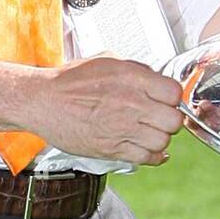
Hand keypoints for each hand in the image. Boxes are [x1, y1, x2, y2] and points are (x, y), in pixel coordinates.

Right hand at [28, 55, 184, 165]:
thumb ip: (136, 70)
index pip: (174, 93)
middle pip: (173, 121)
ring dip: (160, 137)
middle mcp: (131, 104)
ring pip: (162, 142)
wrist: (44, 101)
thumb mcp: (108, 60)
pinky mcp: (112, 149)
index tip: (167, 99)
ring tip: (151, 131)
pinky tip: (149, 147)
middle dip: (170, 119)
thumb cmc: (71, 81)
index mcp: (131, 79)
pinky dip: (153, 156)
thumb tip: (154, 79)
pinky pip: (146, 158)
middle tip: (161, 116)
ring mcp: (122, 129)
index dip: (173, 97)